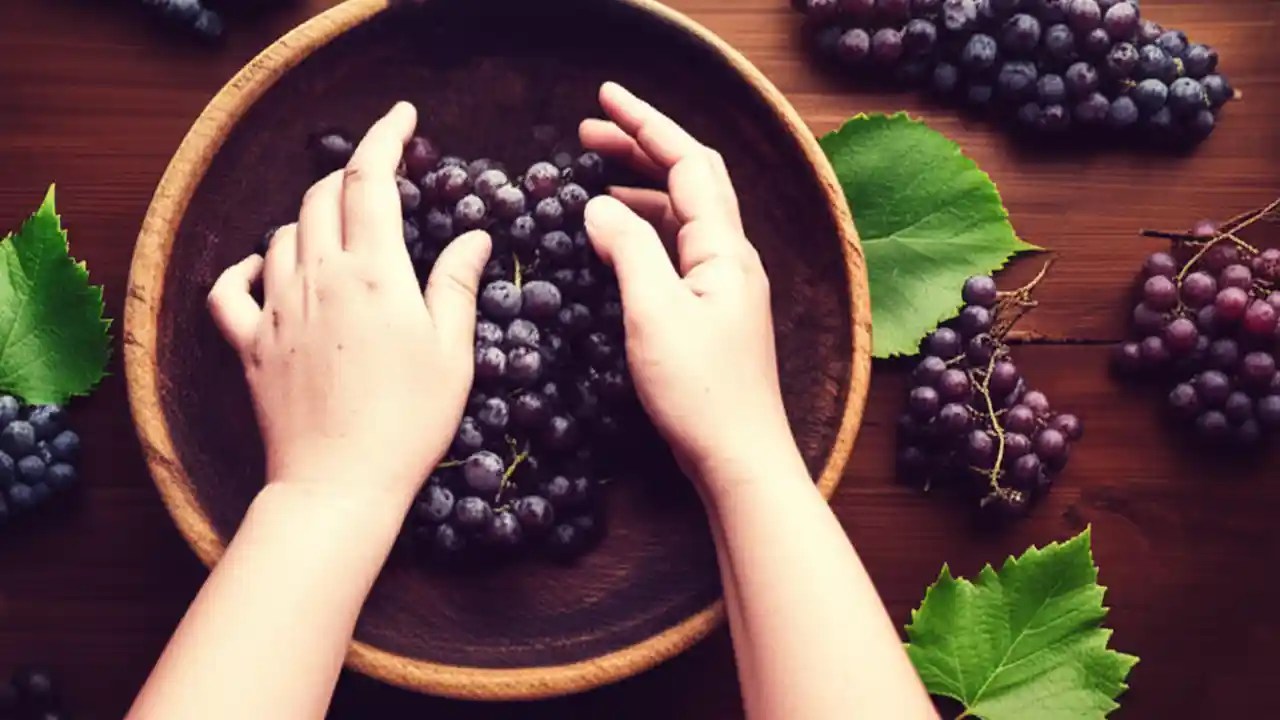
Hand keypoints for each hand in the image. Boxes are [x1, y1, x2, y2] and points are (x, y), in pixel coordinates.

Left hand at [207, 102, 490, 503]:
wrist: (339, 484)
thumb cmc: (408, 422)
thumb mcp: (452, 352)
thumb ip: (455, 284)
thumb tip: (474, 237)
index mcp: (373, 272)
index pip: (371, 178)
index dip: (385, 136)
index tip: (403, 117)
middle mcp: (318, 277)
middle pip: (321, 196)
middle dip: (352, 176)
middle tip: (382, 182)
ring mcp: (276, 309)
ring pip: (281, 235)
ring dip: (310, 218)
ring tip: (338, 229)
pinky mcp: (250, 344)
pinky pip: (230, 290)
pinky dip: (245, 269)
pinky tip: (261, 268)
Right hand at [580, 83, 793, 492]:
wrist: (741, 458)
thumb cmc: (701, 392)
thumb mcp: (654, 313)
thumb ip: (628, 250)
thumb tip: (599, 207)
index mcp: (724, 249)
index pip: (688, 161)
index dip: (646, 123)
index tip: (604, 98)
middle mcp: (732, 258)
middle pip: (690, 180)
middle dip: (641, 147)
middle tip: (588, 133)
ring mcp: (726, 286)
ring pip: (684, 216)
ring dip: (642, 188)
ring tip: (595, 180)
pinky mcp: (714, 313)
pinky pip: (679, 250)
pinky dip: (646, 230)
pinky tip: (621, 240)